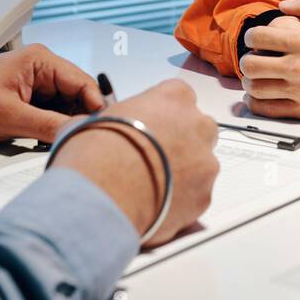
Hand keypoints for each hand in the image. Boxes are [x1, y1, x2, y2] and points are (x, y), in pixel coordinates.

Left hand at [0, 43, 104, 142]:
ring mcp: (35, 82)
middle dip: (79, 118)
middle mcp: (41, 67)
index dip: (95, 108)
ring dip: (65, 124)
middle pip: (79, 95)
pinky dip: (53, 126)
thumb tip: (78, 132)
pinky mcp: (28, 97)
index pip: (84, 83)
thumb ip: (48, 125)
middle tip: (79, 140)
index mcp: (40, 60)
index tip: (100, 129)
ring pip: (67, 106)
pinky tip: (46, 138)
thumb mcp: (9, 118)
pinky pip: (52, 112)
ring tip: (58, 140)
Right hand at [51, 79, 219, 246]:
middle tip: (152, 157)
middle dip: (181, 141)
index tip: (150, 126)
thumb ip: (110, 118)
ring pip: (201, 164)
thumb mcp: (93, 120)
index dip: (162, 114)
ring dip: (182, 172)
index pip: (179, 95)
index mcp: (173, 97)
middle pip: (198, 129)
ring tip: (151, 185)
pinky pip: (196, 196)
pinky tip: (156, 204)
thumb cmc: (96, 155)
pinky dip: (181, 200)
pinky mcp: (205, 196)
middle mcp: (197, 125)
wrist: (101, 197)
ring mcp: (205, 161)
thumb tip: (96, 126)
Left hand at [239, 0, 299, 119]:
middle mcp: (299, 68)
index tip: (256, 37)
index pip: (258, 37)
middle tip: (254, 56)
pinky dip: (257, 103)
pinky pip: (268, 110)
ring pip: (256, 89)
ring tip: (258, 75)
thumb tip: (283, 5)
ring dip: (251, 80)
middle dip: (248, 58)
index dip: (252, 35)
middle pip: (251, 64)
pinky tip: (260, 95)